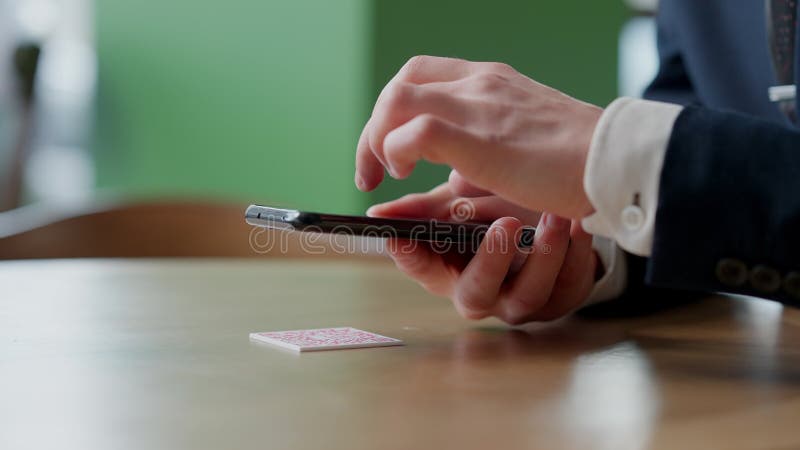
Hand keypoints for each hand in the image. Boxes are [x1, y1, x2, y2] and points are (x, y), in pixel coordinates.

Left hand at [355, 55, 601, 218]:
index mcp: (491, 81)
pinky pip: (416, 131)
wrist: (617, 162)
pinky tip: (404, 175)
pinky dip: (395, 150)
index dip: (393, 110)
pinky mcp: (480, 139)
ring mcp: (479, 106)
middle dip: (375, 127)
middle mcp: (480, 84)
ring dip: (377, 139)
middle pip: (400, 84)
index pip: (421, 75)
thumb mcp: (520, 145)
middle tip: (373, 171)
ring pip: (397, 99)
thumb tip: (454, 182)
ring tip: (387, 175)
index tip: (388, 152)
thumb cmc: (575, 163)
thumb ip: (480, 156)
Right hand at [368, 183, 598, 323]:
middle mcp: (483, 291)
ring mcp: (523, 298)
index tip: (402, 237)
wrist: (553, 216)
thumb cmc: (497, 211)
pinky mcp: (563, 294)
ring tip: (554, 219)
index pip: (421, 268)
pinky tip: (579, 223)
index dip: (411, 257)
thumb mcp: (461, 205)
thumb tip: (376, 215)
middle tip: (504, 225)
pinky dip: (576, 252)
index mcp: (450, 269)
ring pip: (528, 294)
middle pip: (474, 294)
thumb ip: (425, 209)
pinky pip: (571, 281)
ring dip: (542, 256)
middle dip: (489, 262)